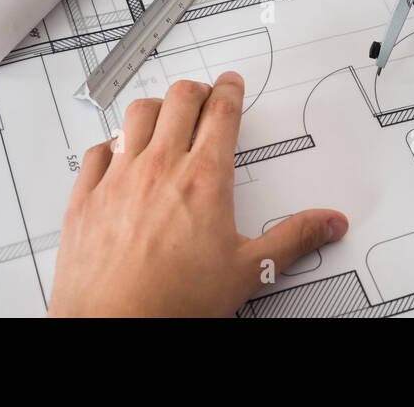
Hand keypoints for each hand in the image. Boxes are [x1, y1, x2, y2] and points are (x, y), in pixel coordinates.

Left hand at [48, 74, 347, 316]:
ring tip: (164, 117)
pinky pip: (96, 151)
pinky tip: (117, 155)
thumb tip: (328, 224)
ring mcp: (119, 178)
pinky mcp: (86, 197)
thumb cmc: (174, 303)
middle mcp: (160, 168)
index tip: (231, 85)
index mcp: (204, 179)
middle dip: (197, 91)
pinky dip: (110, 146)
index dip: (230, 89)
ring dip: (154, 109)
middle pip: (180, 99)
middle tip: (204, 98)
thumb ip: (293, 239)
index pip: (221, 111)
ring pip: (136, 114)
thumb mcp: (247, 270)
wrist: (116, 328)